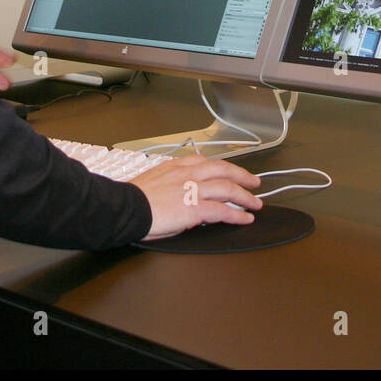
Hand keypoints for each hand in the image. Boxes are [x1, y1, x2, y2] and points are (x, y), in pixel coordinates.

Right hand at [131, 155, 262, 239]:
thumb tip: (182, 193)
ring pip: (228, 189)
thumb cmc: (133, 198)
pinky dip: (237, 214)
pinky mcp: (195, 209)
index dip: (222, 167)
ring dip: (245, 196)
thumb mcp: (155, 180)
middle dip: (242, 176)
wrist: (125, 208)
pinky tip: (245, 218)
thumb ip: (172, 182)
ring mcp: (193, 190)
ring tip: (255, 203)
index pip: (206, 161)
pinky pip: (223, 210)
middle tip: (254, 182)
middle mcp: (188, 174)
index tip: (230, 171)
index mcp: (177, 166)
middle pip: (223, 170)